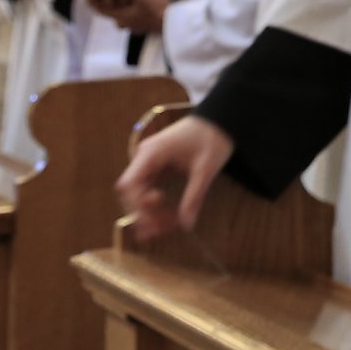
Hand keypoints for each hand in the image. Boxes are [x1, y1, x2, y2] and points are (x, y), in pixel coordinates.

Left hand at [88, 0, 169, 34]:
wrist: (175, 24)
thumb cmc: (158, 11)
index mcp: (122, 17)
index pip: (101, 9)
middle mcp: (126, 23)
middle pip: (111, 10)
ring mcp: (135, 24)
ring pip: (121, 12)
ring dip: (120, 0)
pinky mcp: (144, 23)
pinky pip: (131, 14)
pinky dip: (129, 4)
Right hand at [115, 114, 233, 239]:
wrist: (220, 119)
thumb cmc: (212, 137)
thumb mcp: (206, 169)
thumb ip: (194, 196)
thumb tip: (187, 225)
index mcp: (152, 152)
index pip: (130, 184)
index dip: (137, 206)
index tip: (153, 222)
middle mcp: (144, 156)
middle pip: (131, 191)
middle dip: (143, 213)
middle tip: (162, 230)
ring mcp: (148, 161)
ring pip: (138, 193)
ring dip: (148, 211)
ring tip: (165, 227)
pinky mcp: (156, 166)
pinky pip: (148, 189)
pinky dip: (154, 204)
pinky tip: (165, 217)